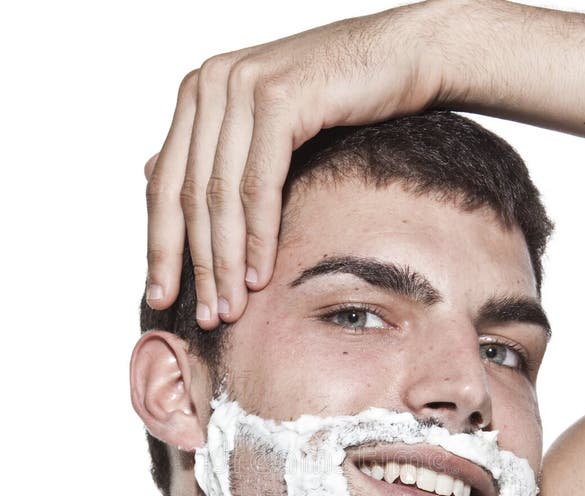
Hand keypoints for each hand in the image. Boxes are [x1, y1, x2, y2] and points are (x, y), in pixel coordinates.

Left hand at [144, 0, 584, 329]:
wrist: (404, 59)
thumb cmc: (343, 100)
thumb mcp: (269, 133)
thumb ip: (217, 156)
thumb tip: (152, 177)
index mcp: (200, 94)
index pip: (165, 185)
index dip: (159, 248)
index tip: (159, 298)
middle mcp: (212, 85)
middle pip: (186, 196)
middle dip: (193, 267)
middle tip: (203, 318)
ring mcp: (241, 86)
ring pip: (220, 197)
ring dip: (225, 263)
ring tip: (230, 310)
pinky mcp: (278, 97)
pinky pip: (258, 186)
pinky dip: (257, 238)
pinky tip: (259, 277)